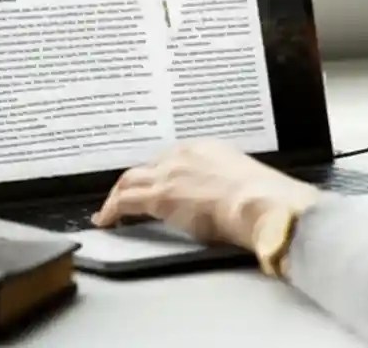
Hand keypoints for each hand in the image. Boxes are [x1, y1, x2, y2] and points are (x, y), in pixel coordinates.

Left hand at [92, 140, 320, 250]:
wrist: (259, 201)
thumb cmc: (261, 197)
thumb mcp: (240, 178)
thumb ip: (224, 183)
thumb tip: (223, 199)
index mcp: (203, 148)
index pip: (170, 158)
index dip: (158, 173)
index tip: (155, 183)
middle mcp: (181, 155)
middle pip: (147, 166)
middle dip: (134, 181)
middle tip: (126, 194)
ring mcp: (168, 174)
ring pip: (130, 181)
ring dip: (117, 195)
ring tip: (109, 209)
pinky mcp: (158, 197)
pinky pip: (124, 202)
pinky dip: (111, 210)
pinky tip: (106, 221)